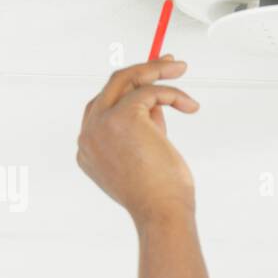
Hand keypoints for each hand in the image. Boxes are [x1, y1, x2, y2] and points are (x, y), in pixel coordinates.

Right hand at [77, 56, 199, 226]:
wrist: (162, 214)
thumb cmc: (160, 196)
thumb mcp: (146, 154)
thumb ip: (144, 127)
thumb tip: (154, 100)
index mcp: (88, 148)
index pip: (104, 106)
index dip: (129, 89)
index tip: (152, 79)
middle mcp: (88, 134)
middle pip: (110, 87)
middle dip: (141, 70)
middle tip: (168, 63)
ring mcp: (101, 124)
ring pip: (126, 80)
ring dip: (156, 71)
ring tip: (180, 68)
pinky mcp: (122, 117)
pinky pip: (149, 91)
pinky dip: (172, 93)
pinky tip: (189, 106)